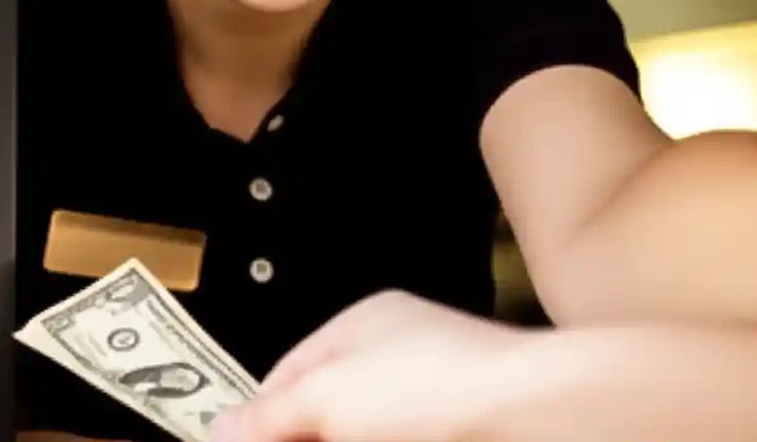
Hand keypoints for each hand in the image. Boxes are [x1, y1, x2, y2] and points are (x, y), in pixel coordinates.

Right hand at [209, 290, 525, 441]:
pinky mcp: (456, 431)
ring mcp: (433, 403)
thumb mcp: (329, 397)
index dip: (262, 415)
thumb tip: (219, 429)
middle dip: (298, 435)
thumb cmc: (436, 387)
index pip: (293, 370)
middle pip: (328, 410)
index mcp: (367, 325)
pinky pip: (398, 436)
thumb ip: (271, 415)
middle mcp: (401, 359)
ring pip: (364, 429)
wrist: (537, 418)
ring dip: (335, 439)